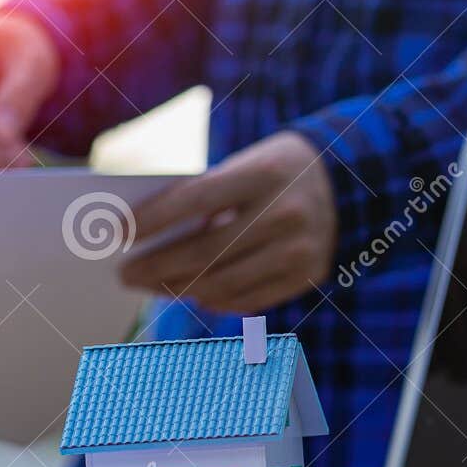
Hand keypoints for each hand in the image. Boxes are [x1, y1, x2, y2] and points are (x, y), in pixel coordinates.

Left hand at [119, 132, 336, 312]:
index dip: (153, 219)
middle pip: (204, 252)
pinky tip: (190, 292)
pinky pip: (246, 300)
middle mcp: (286, 213)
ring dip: (177, 289)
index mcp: (264, 173)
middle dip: (155, 267)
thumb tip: (143, 237)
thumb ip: (202, 197)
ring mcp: (300, 250)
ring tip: (151, 285)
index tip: (118, 233)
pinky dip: (211, 299)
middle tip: (124, 273)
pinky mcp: (308, 276)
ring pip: (221, 284)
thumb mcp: (244, 165)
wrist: (347, 181)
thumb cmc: (273, 171)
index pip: (196, 199)